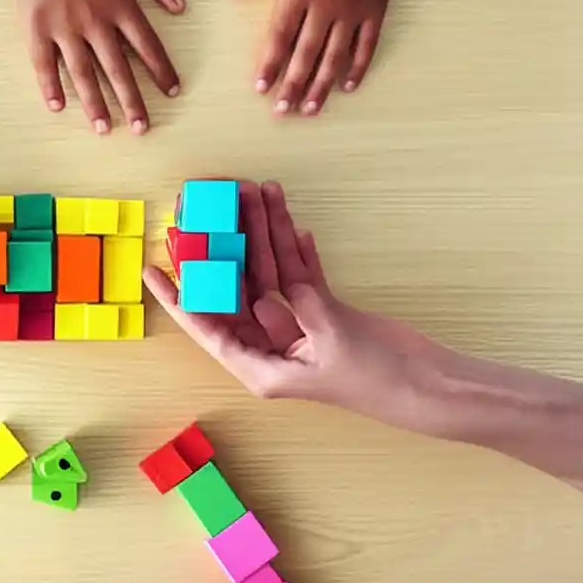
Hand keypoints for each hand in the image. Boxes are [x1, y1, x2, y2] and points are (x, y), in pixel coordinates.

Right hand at [8, 0, 183, 134]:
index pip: (148, 46)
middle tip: (142, 128)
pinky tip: (58, 106)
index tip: (172, 91)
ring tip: (103, 128)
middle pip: (118, 70)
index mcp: (121, 5)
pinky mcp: (36, 26)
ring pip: (83, 73)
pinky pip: (44, 63)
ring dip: (95, 104)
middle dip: (132, 102)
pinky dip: (50, 86)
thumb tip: (181, 7)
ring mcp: (64, 26)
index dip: (161, 70)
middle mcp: (95, 21)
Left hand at [144, 181, 442, 417]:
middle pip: (234, 291)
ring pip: (268, 274)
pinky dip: (296, 249)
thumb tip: (270, 282)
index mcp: (260, 366)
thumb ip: (298, 304)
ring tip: (250, 195)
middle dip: (218, 251)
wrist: (429, 387)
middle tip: (196, 215)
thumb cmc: (376, 378)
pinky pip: (301, 275)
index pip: (207, 325)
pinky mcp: (325, 312)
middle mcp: (271, 345)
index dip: (178, 297)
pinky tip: (285, 219)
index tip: (152, 269)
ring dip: (261, 236)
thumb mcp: (330, 339)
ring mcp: (298, 326)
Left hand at [234, 0, 422, 114]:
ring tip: (310, 109)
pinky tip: (347, 86)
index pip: (280, 36)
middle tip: (282, 111)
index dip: (270, 65)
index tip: (260, 87)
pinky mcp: (377, 7)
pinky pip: (367, 44)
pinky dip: (357, 67)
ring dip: (321, 86)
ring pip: (336, 56)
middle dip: (292, 86)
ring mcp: (354, 8)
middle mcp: (327, 4)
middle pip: (306, 54)